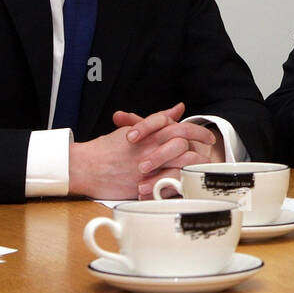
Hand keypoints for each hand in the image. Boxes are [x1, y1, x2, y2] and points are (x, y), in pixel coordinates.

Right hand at [68, 103, 220, 198]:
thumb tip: (178, 108)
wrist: (84, 166)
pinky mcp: (142, 184)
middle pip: (184, 142)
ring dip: (195, 164)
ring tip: (202, 166)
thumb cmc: (107, 149)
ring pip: (181, 162)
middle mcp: (150, 148)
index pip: (180, 127)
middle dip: (201, 145)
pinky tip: (189, 182)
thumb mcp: (134, 129)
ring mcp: (147, 166)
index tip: (208, 136)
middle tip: (210, 149)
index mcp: (149, 134)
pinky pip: (169, 183)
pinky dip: (181, 182)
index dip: (198, 131)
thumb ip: (159, 119)